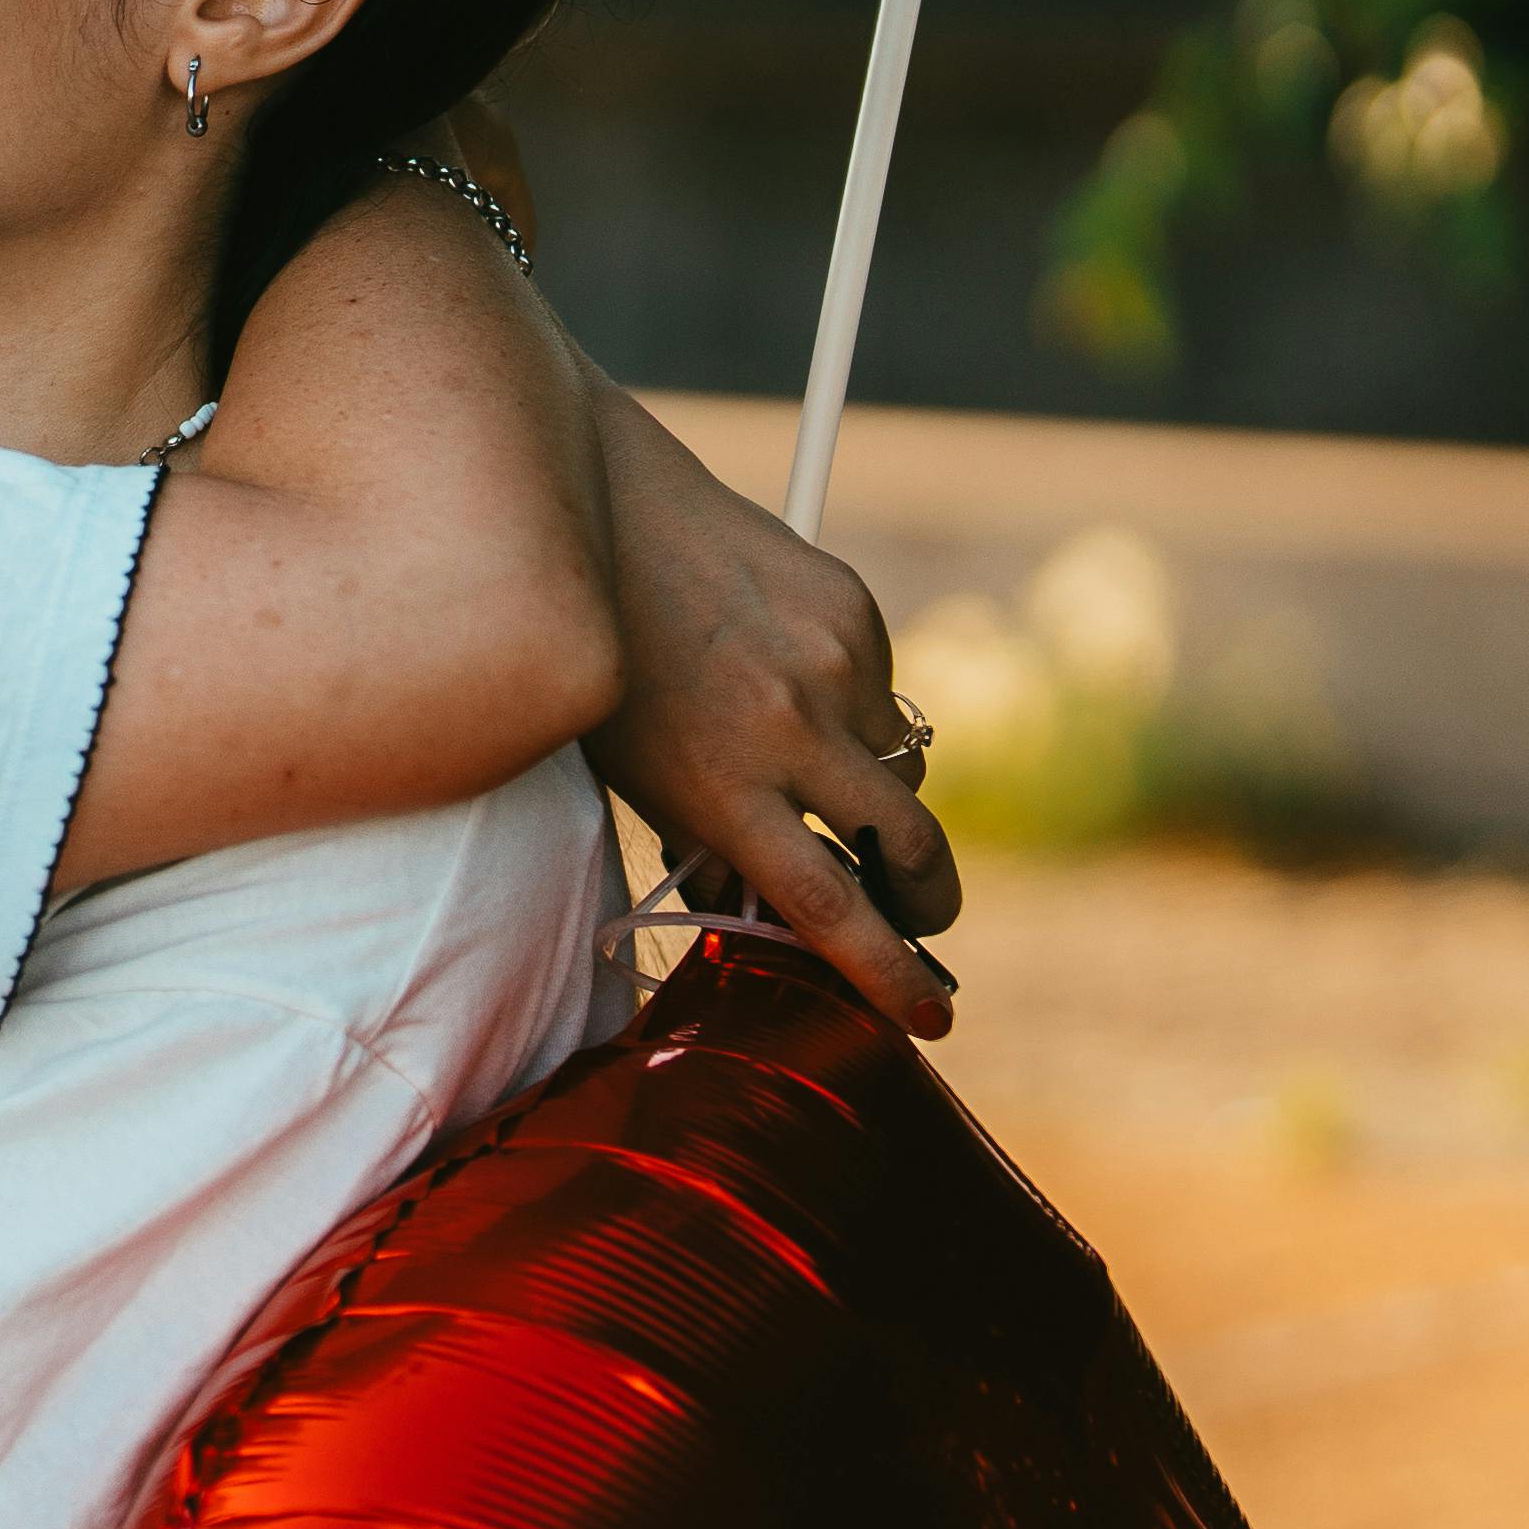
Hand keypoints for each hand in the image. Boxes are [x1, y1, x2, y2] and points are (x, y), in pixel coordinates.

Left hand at [580, 393, 962, 1034]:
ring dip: (876, 789)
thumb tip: (768, 905)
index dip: (888, 973)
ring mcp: (830, 664)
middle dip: (929, 898)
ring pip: (901, 767)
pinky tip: (786, 671)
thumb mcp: (634, 774)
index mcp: (720, 788)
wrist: (597, 512)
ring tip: (808, 760)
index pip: (828, 906)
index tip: (931, 1016)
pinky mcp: (852, 607)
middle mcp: (787, 730)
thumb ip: (710, 841)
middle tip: (927, 916)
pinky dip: (853, 707)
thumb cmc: (599, 665)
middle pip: (905, 846)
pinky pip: (883, 690)